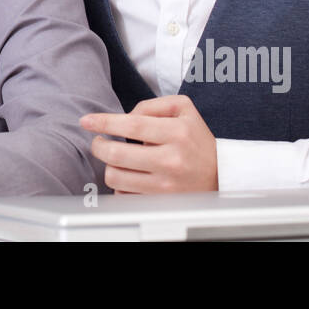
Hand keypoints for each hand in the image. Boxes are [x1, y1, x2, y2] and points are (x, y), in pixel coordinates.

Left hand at [80, 95, 217, 192]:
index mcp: (177, 133)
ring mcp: (166, 186)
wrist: (222, 176)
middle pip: (117, 154)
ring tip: (113, 159)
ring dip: (108, 166)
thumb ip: (152, 105)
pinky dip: (121, 185)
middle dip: (99, 146)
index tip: (87, 121)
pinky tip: (129, 176)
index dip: (104, 122)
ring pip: (116, 177)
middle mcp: (171, 160)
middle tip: (98, 142)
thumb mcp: (183, 109)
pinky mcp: (161, 203)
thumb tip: (125, 116)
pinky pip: (125, 195)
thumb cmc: (197, 139)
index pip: (131, 124)